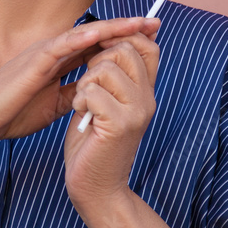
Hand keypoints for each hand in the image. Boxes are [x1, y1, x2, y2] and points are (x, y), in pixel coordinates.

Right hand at [0, 17, 151, 156]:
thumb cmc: (10, 113)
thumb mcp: (52, 106)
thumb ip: (72, 95)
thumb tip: (93, 94)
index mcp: (59, 62)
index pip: (97, 46)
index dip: (124, 40)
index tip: (151, 37)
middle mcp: (54, 51)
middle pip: (97, 34)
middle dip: (127, 28)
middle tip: (156, 22)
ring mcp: (44, 53)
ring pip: (85, 34)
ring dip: (114, 27)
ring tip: (139, 22)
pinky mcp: (33, 61)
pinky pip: (62, 46)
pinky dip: (83, 37)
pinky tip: (103, 32)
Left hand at [63, 17, 160, 211]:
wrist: (97, 189)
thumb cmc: (94, 144)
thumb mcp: (107, 103)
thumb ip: (113, 76)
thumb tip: (109, 41)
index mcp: (146, 92)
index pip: (148, 46)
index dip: (123, 39)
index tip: (101, 52)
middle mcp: (147, 98)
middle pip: (124, 50)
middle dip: (96, 61)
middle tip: (89, 88)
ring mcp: (136, 110)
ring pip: (105, 67)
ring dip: (85, 83)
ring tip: (85, 105)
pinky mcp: (119, 124)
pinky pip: (92, 90)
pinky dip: (80, 101)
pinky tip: (82, 118)